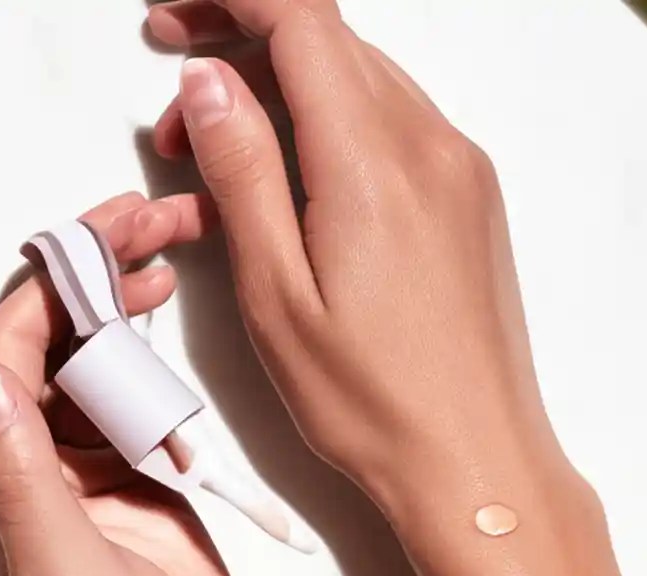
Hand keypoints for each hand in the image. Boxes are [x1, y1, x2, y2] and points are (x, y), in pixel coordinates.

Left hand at [0, 193, 256, 575]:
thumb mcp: (63, 574)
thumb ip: (19, 477)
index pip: (6, 347)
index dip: (56, 278)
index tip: (109, 230)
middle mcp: (21, 464)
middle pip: (48, 337)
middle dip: (95, 271)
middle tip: (151, 221)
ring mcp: (77, 468)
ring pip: (91, 356)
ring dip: (124, 301)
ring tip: (169, 254)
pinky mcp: (127, 477)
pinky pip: (132, 393)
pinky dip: (154, 356)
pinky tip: (175, 331)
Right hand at [148, 0, 568, 513]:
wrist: (478, 460)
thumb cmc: (372, 400)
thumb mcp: (276, 294)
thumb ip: (244, 173)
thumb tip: (211, 79)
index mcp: (374, 163)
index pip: (303, 20)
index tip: (168, 16)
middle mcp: (430, 145)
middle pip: (328, 39)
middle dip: (241, 43)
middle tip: (172, 91)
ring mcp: (459, 167)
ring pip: (358, 78)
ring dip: (281, 88)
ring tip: (214, 152)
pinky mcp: (469, 195)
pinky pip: (391, 122)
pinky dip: (328, 123)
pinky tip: (287, 178)